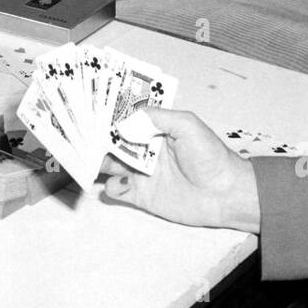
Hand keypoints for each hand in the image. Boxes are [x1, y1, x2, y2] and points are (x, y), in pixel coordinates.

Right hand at [101, 108, 259, 231]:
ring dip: (100, 163)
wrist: (225, 194)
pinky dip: (112, 187)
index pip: (129, 120)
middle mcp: (146, 150)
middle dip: (99, 140)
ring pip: (112, 165)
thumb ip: (158, 118)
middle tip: (82, 138)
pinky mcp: (142, 196)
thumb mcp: (187, 125)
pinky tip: (117, 184)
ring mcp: (143, 173)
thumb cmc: (211, 156)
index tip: (93, 111)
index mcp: (157, 131)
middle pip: (115, 143)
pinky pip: (119, 190)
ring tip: (91, 161)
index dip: (112, 116)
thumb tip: (127, 118)